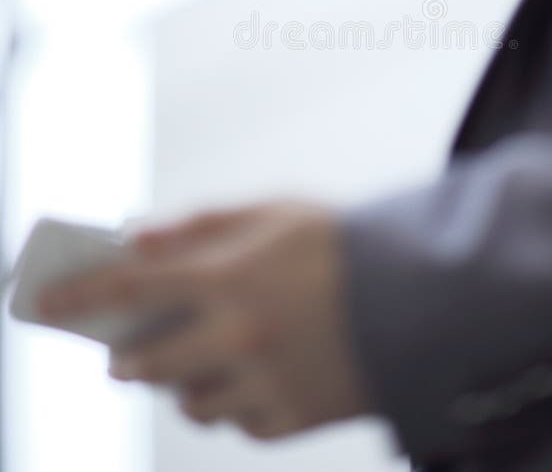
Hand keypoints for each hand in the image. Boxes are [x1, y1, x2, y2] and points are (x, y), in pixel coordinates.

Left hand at [39, 201, 371, 437]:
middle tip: (126, 349)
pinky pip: (239, 424)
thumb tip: (138, 235)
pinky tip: (251, 378)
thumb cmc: (346, 243)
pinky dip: (233, 404)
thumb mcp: (278, 211)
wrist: (425, 296)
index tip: (43, 305)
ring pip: (189, 402)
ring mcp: (264, 383)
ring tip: (196, 361)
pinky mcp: (294, 418)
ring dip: (180, 382)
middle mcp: (238, 335)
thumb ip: (204, 221)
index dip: (80, 295)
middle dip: (126, 355)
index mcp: (231, 275)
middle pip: (146, 362)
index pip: (131, 285)